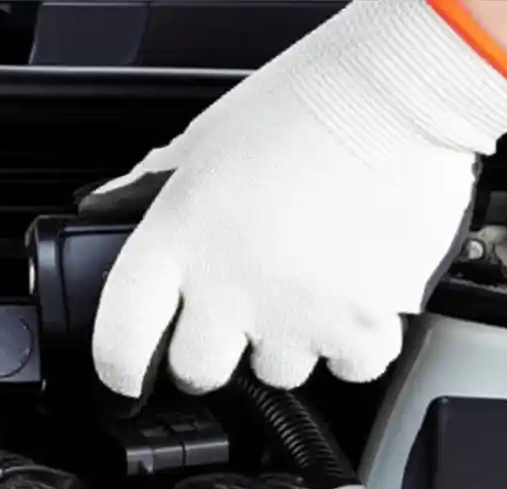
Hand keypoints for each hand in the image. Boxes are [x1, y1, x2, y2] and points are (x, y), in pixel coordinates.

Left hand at [84, 0, 506, 396]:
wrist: (397, 97)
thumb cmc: (301, 106)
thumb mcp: (200, 142)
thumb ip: (148, 188)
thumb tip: (109, 207)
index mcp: (177, 240)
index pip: (119, 338)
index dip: (118, 366)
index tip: (127, 373)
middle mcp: (228, 288)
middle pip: (198, 371)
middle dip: (211, 353)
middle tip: (236, 315)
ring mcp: (295, 314)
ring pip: (277, 373)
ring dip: (288, 342)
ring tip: (308, 284)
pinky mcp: (361, 327)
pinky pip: (350, 367)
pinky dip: (354, 343)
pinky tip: (354, 297)